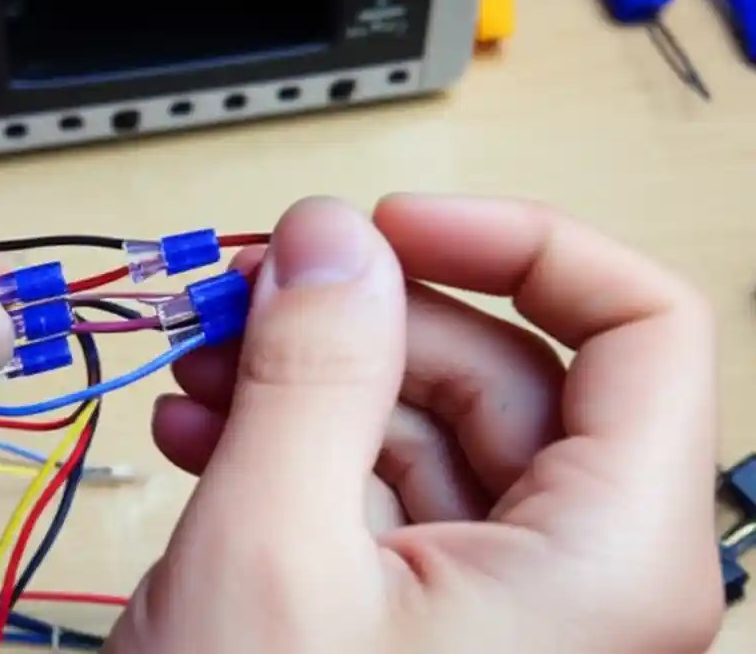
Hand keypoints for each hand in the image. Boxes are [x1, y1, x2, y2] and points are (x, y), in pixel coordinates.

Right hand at [108, 195, 722, 652]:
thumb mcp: (277, 545)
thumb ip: (313, 367)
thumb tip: (333, 240)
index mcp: (609, 560)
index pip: (639, 326)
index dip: (517, 244)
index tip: (394, 225)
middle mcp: (577, 580)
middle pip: (500, 369)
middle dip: (360, 316)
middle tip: (249, 291)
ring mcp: (497, 606)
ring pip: (422, 427)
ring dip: (306, 379)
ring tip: (201, 372)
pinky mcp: (420, 622)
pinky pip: (375, 491)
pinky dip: (292, 445)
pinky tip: (207, 435)